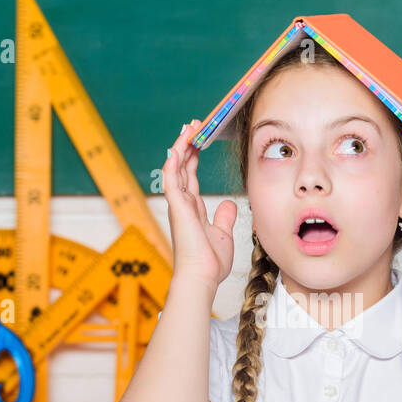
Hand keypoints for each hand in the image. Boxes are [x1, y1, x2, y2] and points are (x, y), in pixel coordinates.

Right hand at [163, 119, 237, 289]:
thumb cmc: (209, 262)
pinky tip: (178, 145)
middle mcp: (183, 203)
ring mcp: (178, 204)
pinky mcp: (177, 207)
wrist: (202, 276)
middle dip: (187, 144)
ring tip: (189, 127)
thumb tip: (229, 204)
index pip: (190, 175)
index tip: (199, 139)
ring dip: (181, 145)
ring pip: (175, 167)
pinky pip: (172, 178)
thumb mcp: (222, 234)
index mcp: (192, 208)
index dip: (193, 156)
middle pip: (182, 166)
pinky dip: (174, 161)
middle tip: (194, 125)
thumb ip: (224, 217)